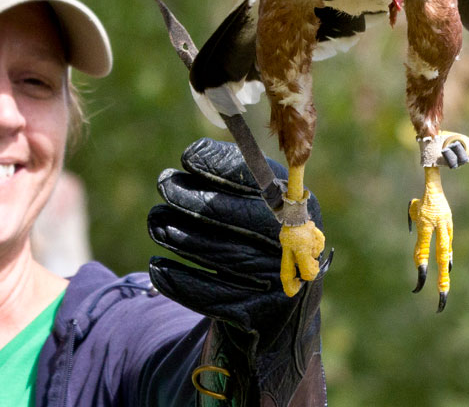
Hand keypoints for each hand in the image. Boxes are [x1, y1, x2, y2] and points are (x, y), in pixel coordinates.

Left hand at [148, 138, 329, 405]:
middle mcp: (293, 244)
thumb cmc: (264, 254)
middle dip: (191, 196)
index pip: (257, 181)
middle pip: (233, 216)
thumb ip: (239, 187)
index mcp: (299, 210)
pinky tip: (157, 267)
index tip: (188, 156)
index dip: (220, 165)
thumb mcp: (266, 217)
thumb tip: (194, 155)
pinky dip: (179, 280)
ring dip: (178, 234)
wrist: (283, 328)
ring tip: (155, 220)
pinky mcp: (258, 316)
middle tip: (163, 182)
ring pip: (218, 253)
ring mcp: (278, 282)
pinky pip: (210, 295)